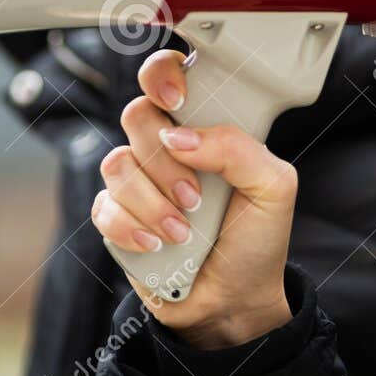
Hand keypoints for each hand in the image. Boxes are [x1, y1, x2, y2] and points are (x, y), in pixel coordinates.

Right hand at [93, 50, 296, 349]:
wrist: (235, 302)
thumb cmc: (257, 240)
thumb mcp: (273, 188)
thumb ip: (236, 148)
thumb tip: (179, 136)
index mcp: (203, 128)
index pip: (168, 77)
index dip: (161, 74)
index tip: (175, 97)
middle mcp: (166, 147)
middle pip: (136, 116)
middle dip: (165, 162)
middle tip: (195, 196)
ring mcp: (138, 182)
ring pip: (116, 164)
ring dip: (153, 203)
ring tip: (184, 232)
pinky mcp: (116, 218)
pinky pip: (103, 207)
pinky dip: (132, 228)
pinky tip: (158, 247)